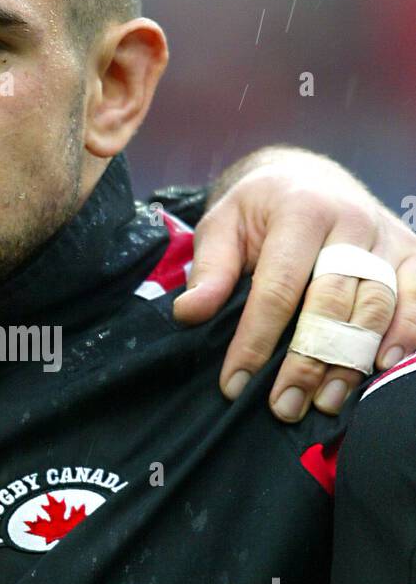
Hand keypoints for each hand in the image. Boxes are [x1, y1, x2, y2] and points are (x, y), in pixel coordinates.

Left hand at [172, 147, 415, 420]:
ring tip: (325, 402)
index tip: (234, 383)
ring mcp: (386, 239)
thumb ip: (210, 269)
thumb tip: (190, 313)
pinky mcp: (410, 253)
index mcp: (301, 212)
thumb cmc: (261, 210)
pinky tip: (383, 367)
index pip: (278, 287)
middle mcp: (351, 222)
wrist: (309, 177)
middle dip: (306, 361)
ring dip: (352, 360)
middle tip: (284, 406)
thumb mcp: (223, 225)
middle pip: (332, 302)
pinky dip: (407, 333)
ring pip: (378, 306)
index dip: (256, 340)